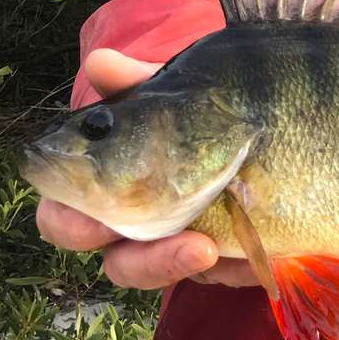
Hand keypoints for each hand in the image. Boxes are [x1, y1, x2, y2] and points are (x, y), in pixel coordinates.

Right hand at [34, 48, 258, 289]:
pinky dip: (235, 266)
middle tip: (154, 240)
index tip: (90, 216)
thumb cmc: (200, 112)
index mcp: (106, 190)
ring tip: (206, 247)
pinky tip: (251, 253)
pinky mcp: (226, 261)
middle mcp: (136, 228)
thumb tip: (101, 63)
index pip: (63, 216)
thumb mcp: (178, 95)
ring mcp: (180, 249)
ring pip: (165, 276)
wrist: (275, 125)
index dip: (68, 220)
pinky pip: (224, 274)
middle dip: (135, 259)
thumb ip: (140, 84)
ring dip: (175, 265)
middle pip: (114, 263)